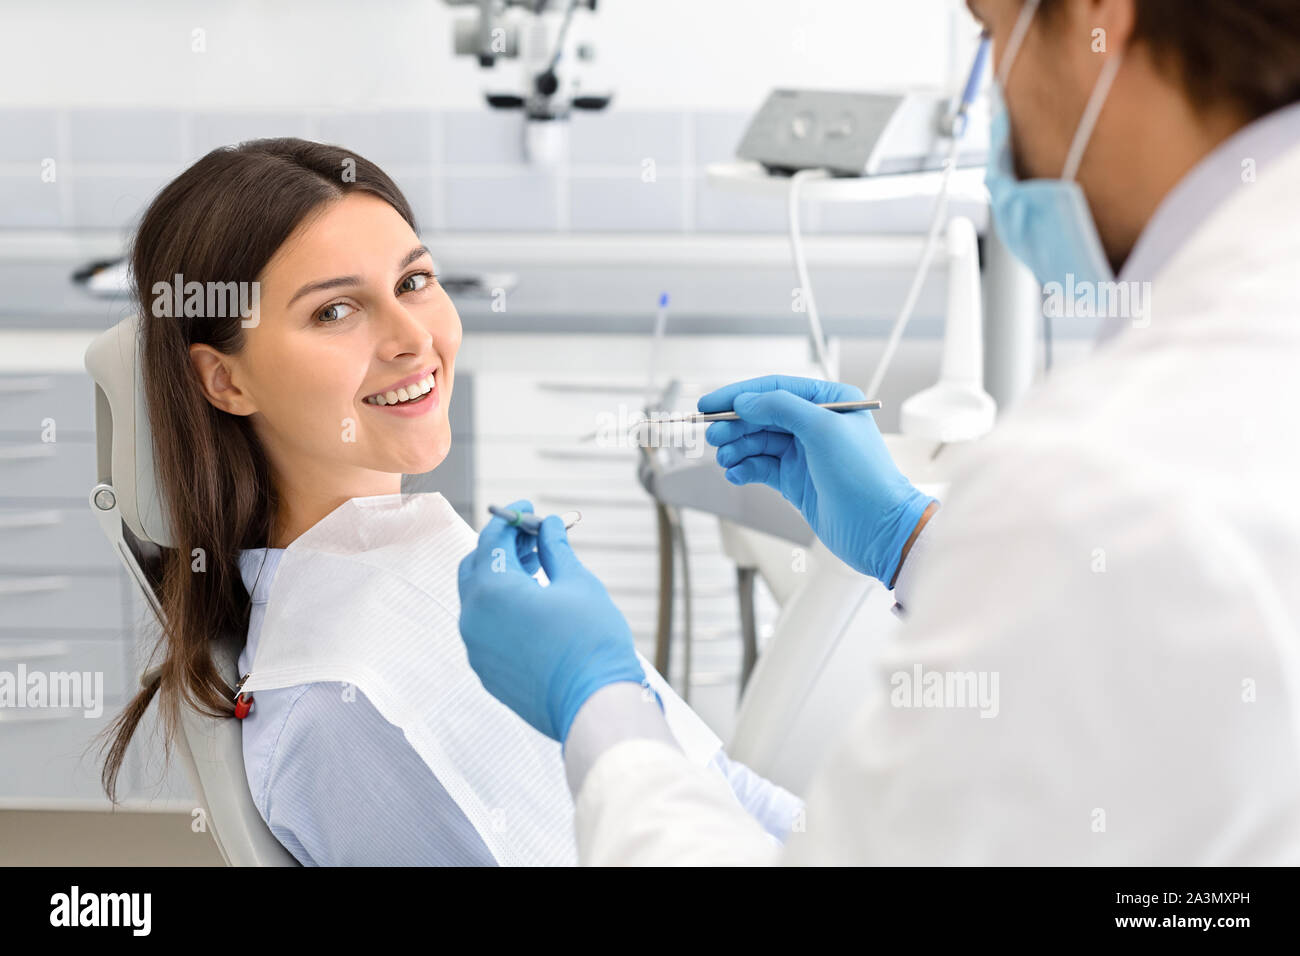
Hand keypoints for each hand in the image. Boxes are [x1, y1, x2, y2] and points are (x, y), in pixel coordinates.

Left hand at [457, 499, 644, 742]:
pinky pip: (486, 627)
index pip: (491, 540)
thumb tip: (548, 526)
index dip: (511, 519)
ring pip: (479, 599)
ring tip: (539, 567)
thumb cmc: (591, 642)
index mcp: (492, 591)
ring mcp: (476, 648)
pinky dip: (502, 608)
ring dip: (502, 577)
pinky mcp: (487, 671)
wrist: (594, 706)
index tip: (528, 509)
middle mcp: (473, 619)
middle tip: (534, 537)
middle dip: (502, 546)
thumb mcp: (577, 583)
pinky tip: (533, 604)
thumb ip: (555, 549)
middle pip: (476, 567)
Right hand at [699, 375, 935, 584]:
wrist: (878, 528)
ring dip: (737, 448)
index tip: (710, 404)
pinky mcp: (795, 481)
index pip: (775, 389)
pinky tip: (736, 474)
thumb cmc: (863, 475)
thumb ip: (781, 408)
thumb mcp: (823, 429)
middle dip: (734, 425)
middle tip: (712, 435)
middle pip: (762, 416)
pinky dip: (745, 469)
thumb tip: (745, 402)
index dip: (739, 395)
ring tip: (725, 459)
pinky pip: (761, 468)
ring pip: (758, 442)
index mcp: (830, 401)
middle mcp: (816, 425)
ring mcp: (804, 454)